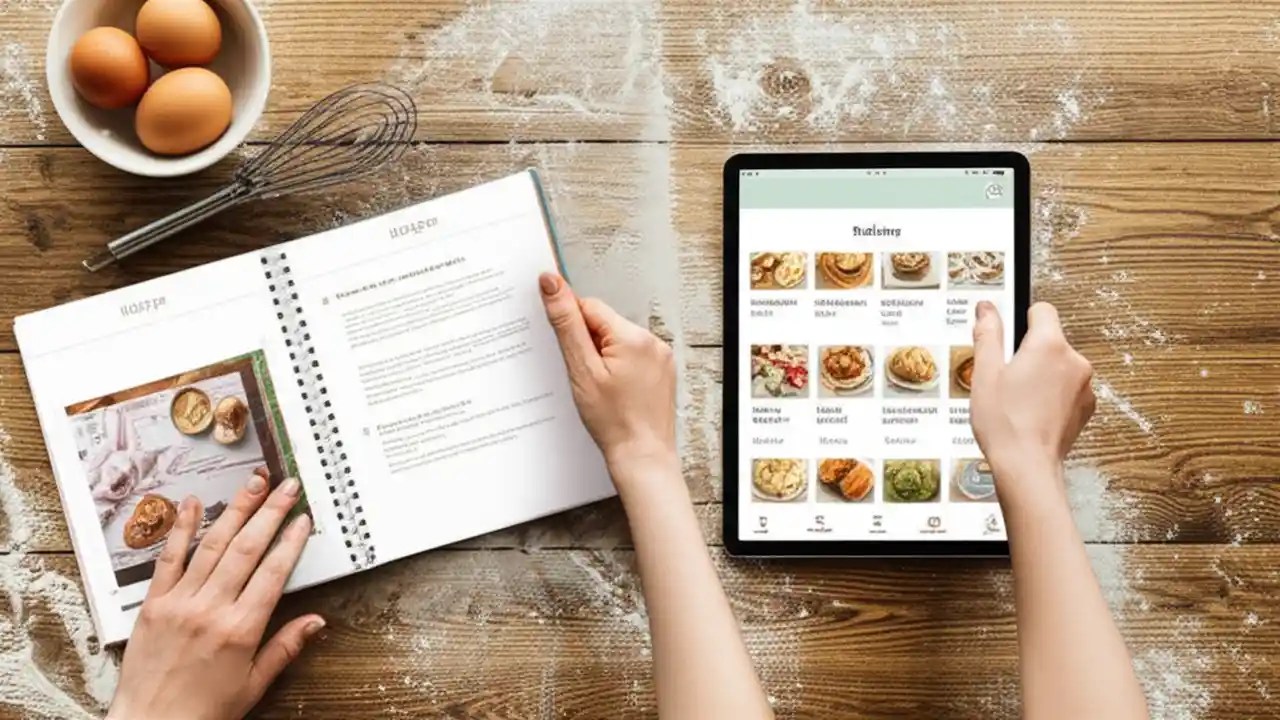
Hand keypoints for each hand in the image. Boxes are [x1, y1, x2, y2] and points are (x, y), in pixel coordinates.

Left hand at [108, 476, 322, 719]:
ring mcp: (180, 603)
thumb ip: (285, 647)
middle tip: (286, 487)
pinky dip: (181, 529)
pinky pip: (169, 559)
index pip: (273, 572)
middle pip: (247, 549)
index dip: (291, 541)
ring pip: (213, 546)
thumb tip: (316, 622)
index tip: (303, 519)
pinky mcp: (154, 605)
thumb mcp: (254, 684)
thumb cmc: (203, 712)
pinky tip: (193, 504)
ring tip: (253, 484)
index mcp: (241, 630)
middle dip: (270, 513)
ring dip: (235, 510)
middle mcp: (210, 609)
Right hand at [538, 272, 676, 473]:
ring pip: (619, 341)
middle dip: (589, 345)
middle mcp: (653, 341)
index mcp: (633, 336)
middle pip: (606, 324)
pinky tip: (615, 392)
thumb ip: (566, 324)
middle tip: (587, 377)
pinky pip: (634, 357)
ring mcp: (661, 357)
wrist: (642, 456)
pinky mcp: (663, 371)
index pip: (590, 308)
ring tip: (603, 388)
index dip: (573, 328)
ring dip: (604, 357)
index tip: (570, 352)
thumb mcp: (581, 370)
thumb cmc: (614, 422)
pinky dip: (619, 368)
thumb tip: (552, 283)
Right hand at [970, 301, 1094, 504]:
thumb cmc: (1004, 423)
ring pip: (1059, 365)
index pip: (1042, 310)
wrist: (1026, 466)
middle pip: (1050, 340)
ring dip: (1042, 375)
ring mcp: (1084, 385)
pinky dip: (1053, 395)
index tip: (1009, 337)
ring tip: (1018, 400)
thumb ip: (988, 334)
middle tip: (1006, 377)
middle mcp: (1074, 360)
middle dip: (1029, 352)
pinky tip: (1032, 412)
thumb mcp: (985, 373)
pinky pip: (1068, 388)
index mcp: (1048, 345)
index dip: (1021, 319)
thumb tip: (987, 309)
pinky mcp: (1086, 407)